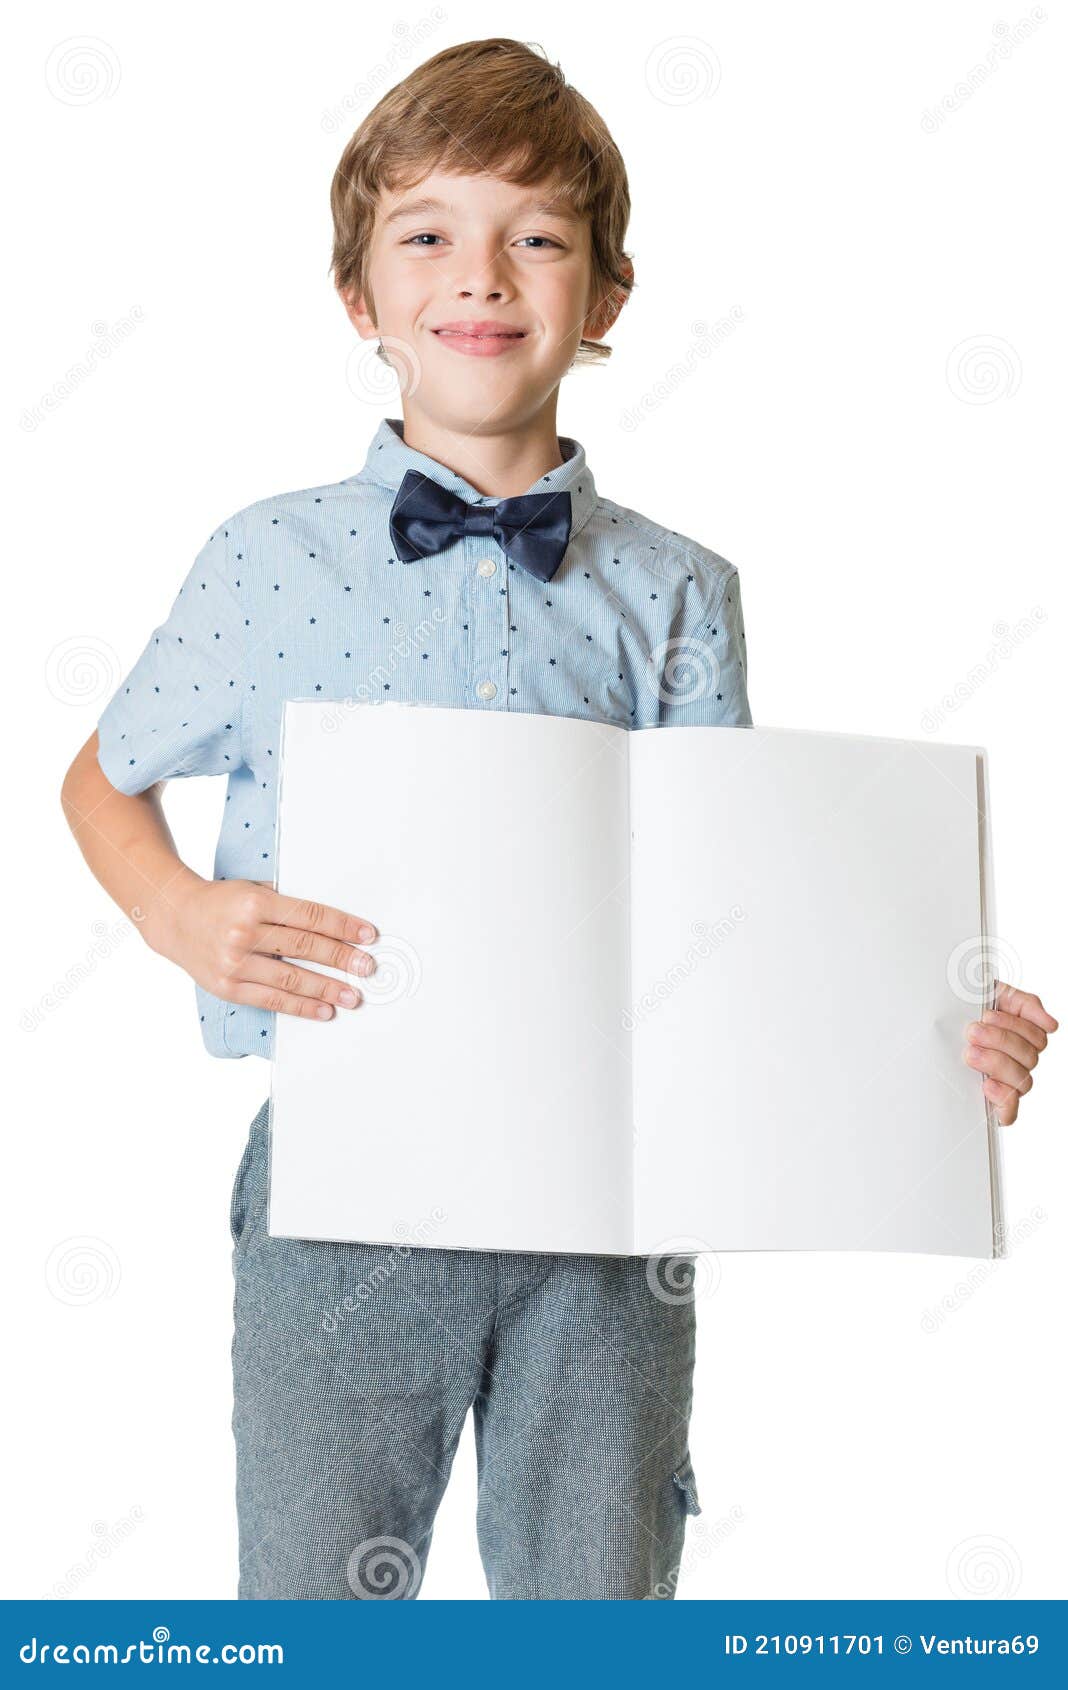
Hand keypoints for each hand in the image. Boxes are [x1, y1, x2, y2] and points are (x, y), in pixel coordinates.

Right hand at [151, 872, 376, 1021]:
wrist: (174, 917)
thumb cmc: (222, 901)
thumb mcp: (253, 889)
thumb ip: (286, 904)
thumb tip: (334, 923)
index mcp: (255, 902)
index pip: (310, 916)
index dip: (343, 926)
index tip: (368, 935)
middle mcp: (244, 933)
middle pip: (305, 947)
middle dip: (342, 959)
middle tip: (367, 968)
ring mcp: (235, 963)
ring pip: (292, 978)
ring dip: (328, 989)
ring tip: (354, 996)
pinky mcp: (229, 987)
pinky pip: (272, 1000)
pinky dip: (301, 1006)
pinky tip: (324, 1010)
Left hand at [962, 981, 1057, 1123]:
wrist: (935, 1025)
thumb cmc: (965, 1012)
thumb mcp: (993, 995)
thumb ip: (1025, 1004)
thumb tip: (1051, 1024)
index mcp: (1023, 1037)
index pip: (1037, 1037)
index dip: (1014, 1026)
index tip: (987, 1015)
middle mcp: (1020, 1061)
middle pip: (1029, 1057)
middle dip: (1000, 1041)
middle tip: (973, 1032)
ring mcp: (1008, 1083)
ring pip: (1022, 1081)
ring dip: (996, 1063)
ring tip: (970, 1053)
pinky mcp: (994, 1103)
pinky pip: (1010, 1111)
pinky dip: (1003, 1098)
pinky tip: (987, 1084)